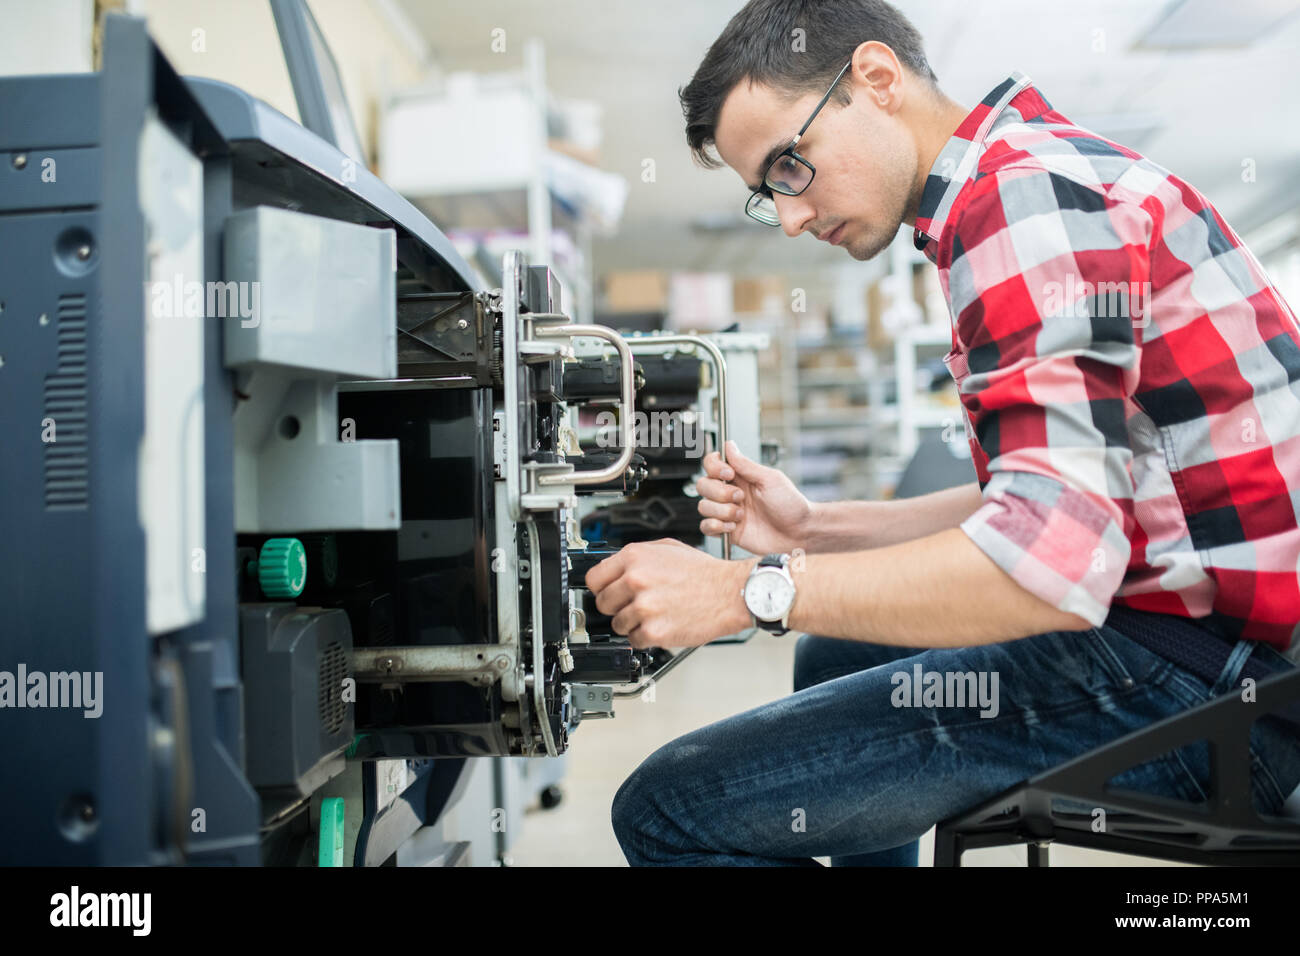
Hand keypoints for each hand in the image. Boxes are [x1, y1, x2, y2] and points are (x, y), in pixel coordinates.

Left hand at [584, 538, 753, 648]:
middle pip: (602, 603)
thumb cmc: (703, 572)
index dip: (602, 588)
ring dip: (633, 623)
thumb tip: (615, 568)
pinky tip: (662, 625)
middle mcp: (636, 580)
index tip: (607, 592)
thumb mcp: (667, 548)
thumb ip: (637, 557)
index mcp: (635, 557)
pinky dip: (645, 637)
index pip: (594, 578)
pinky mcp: (654, 631)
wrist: (730, 593)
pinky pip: (634, 640)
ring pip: (617, 624)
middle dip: (616, 606)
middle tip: (635, 605)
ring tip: (655, 614)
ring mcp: (644, 607)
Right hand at [696, 440, 813, 554]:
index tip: (728, 474)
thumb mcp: (770, 479)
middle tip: (740, 497)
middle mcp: (731, 493)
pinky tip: (733, 527)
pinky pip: (706, 527)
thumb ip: (746, 464)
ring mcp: (728, 512)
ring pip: (703, 506)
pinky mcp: (727, 531)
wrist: (799, 533)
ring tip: (741, 515)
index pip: (712, 464)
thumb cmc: (791, 505)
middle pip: (703, 485)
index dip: (714, 467)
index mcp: (740, 477)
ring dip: (721, 511)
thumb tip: (729, 445)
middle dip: (719, 492)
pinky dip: (716, 526)